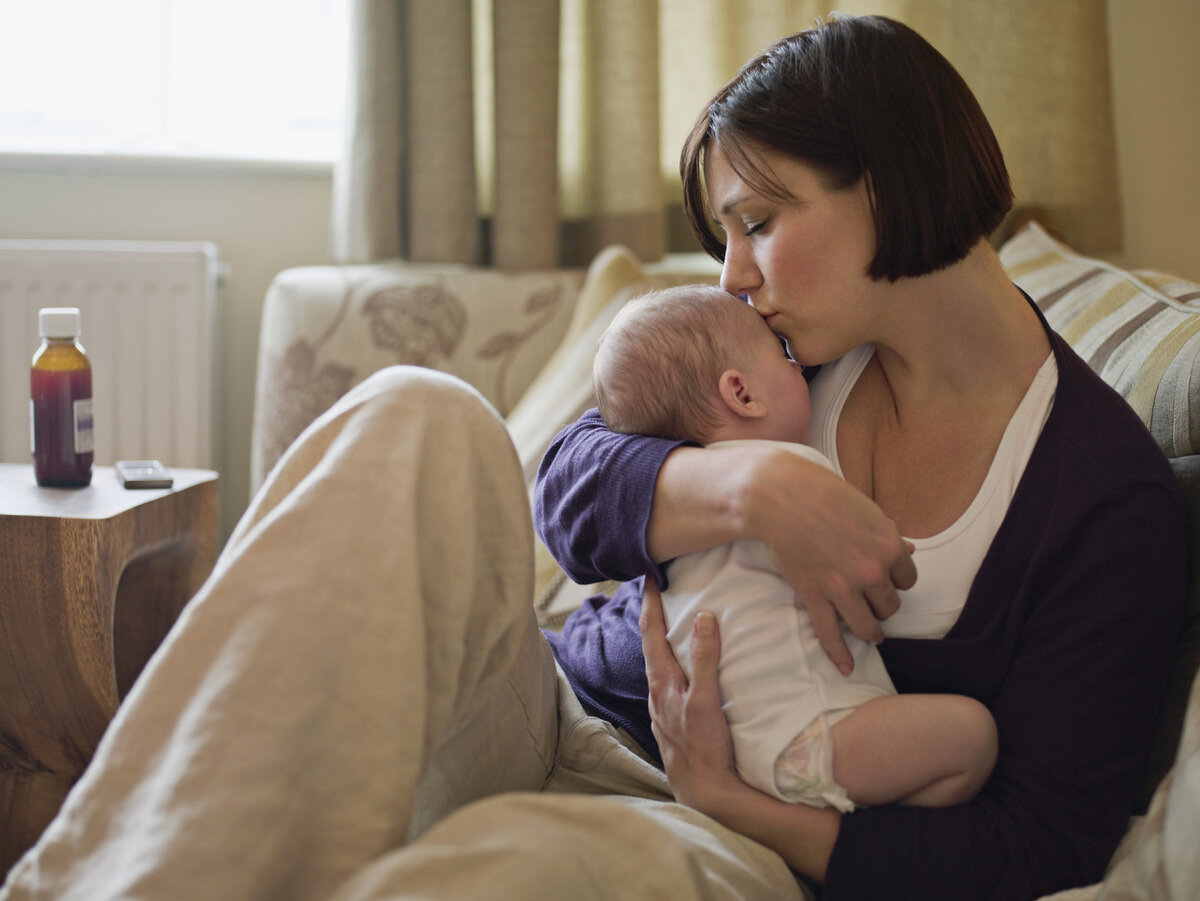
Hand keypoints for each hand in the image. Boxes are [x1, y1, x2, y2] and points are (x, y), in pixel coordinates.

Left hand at [639, 578, 738, 809]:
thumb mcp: (705, 701)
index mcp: (662, 682)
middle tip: (658, 587)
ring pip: (659, 662)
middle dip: (653, 614)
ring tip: (671, 617)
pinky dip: (672, 660)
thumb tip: (704, 618)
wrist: (704, 791)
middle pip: (651, 643)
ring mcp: (663, 706)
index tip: (649, 574)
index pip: (652, 631)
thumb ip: (705, 659)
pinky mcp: (673, 718)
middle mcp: (657, 691)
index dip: (651, 601)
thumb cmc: (704, 747)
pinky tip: (681, 664)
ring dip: (662, 638)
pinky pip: (669, 678)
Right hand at [744, 448, 916, 673]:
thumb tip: (911, 549)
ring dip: (870, 631)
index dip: (896, 578)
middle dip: (882, 603)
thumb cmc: (823, 493)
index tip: (886, 577)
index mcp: (889, 546)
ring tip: (870, 632)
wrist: (780, 497)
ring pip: (867, 625)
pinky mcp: (815, 596)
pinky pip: (830, 633)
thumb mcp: (865, 509)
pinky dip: (839, 654)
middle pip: (890, 605)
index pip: (908, 579)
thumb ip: (888, 533)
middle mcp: (872, 571)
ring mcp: (843, 587)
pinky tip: (846, 667)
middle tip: (871, 598)